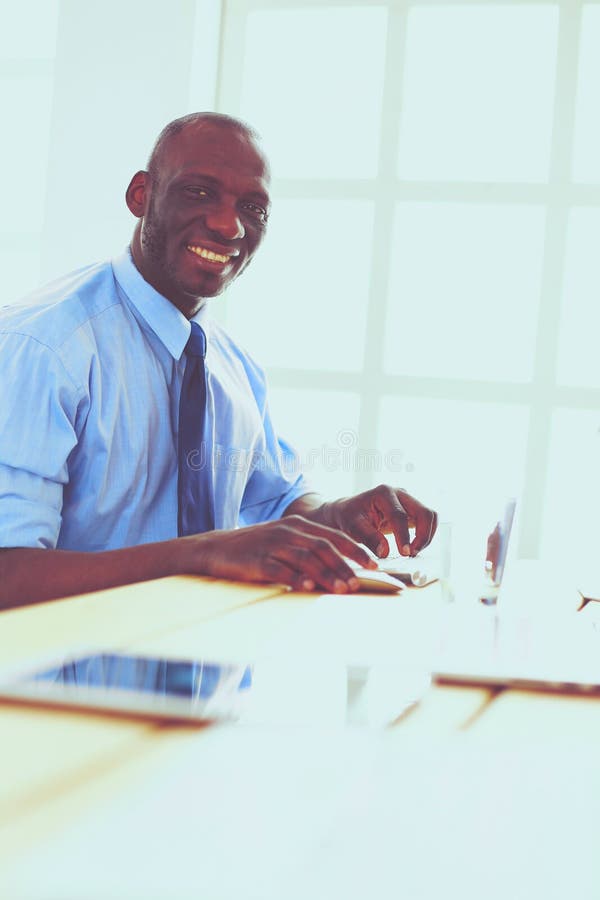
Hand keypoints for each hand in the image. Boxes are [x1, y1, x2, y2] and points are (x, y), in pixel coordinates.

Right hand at [183, 516, 377, 592]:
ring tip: (343, 589)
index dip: (356, 550)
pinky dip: (295, 578)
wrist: (215, 549)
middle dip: (346, 565)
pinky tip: (308, 588)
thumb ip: (308, 550)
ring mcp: (272, 545)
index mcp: (298, 525)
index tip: (375, 565)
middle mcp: (288, 531)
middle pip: (324, 547)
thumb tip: (339, 569)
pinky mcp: (257, 560)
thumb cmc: (255, 549)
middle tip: (361, 582)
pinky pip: (280, 569)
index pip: (333, 536)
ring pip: (306, 558)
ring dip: (327, 574)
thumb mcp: (283, 541)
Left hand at [317, 485, 436, 558]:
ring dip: (427, 536)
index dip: (404, 536)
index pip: (399, 515)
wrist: (349, 511)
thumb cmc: (349, 517)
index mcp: (383, 493)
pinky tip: (414, 548)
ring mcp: (408, 500)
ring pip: (430, 516)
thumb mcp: (352, 526)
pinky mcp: (412, 510)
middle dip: (423, 535)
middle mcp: (399, 493)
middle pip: (424, 512)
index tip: (404, 553)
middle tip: (412, 554)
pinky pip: (428, 521)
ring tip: (413, 552)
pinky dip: (426, 535)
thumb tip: (385, 552)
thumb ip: (368, 537)